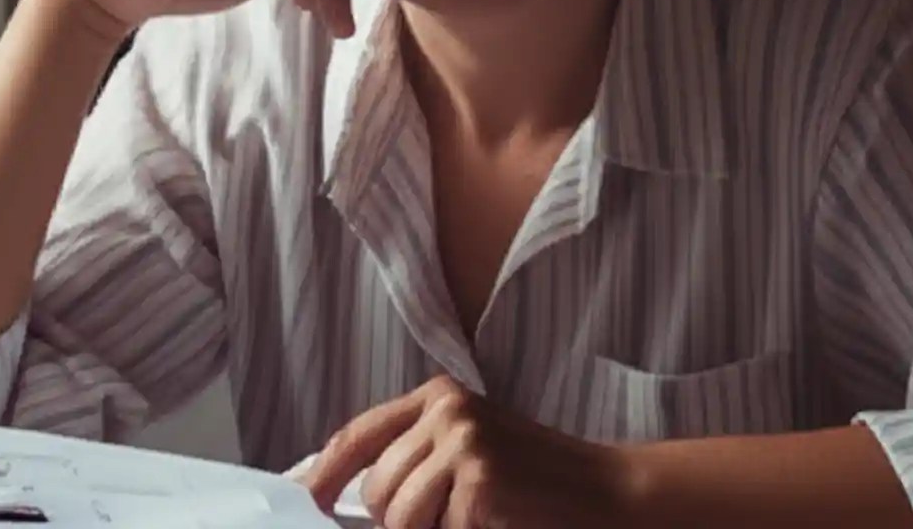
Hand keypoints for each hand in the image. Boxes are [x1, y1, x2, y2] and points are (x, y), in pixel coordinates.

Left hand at [302, 376, 638, 528]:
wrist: (607, 493)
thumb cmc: (535, 483)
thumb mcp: (469, 453)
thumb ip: (415, 460)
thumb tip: (343, 498)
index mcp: (440, 397)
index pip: (357, 435)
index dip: (322, 475)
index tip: (306, 502)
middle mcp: (448, 410)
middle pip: (376, 487)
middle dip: (399, 519)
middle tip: (452, 517)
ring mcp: (465, 441)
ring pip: (400, 514)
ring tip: (476, 518)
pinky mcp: (481, 479)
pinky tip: (497, 520)